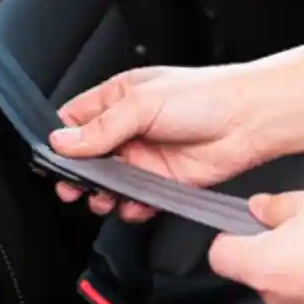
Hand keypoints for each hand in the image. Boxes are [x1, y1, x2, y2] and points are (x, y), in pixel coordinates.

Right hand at [48, 65, 274, 221]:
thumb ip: (102, 127)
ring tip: (103, 199)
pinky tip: (132, 206)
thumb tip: (62, 141)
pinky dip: (130, 208)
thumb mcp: (143, 104)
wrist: (250, 120)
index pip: (75, 120)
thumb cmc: (206, 96)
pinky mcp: (163, 180)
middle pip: (87, 157)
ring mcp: (145, 155)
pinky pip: (136, 199)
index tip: (53, 160)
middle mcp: (129, 127)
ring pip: (109, 182)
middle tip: (73, 188)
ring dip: (102, 195)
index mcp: (119, 98)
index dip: (61, 140)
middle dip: (77, 175)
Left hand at [209, 185, 303, 303]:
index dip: (230, 230)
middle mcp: (280, 297)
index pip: (219, 254)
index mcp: (263, 266)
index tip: (247, 215)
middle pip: (252, 267)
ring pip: (285, 278)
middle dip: (267, 240)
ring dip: (298, 254)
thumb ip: (278, 205)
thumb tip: (261, 207)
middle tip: (299, 214)